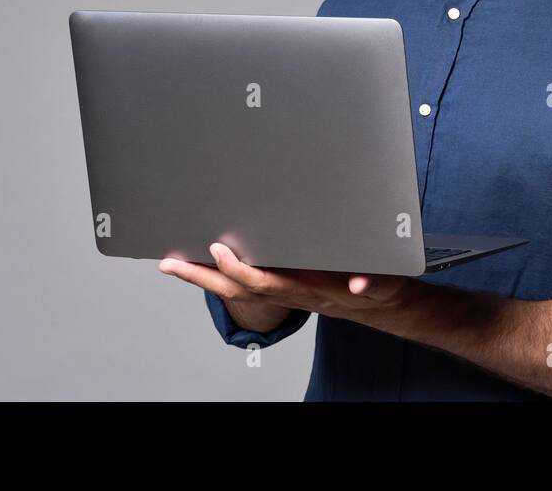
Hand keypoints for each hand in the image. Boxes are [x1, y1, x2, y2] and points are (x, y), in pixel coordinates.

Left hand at [158, 242, 419, 323]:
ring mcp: (282, 292)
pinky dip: (218, 275)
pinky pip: (242, 284)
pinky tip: (202, 263)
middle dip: (202, 277)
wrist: (378, 302)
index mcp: (306, 289)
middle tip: (171, 263)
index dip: (239, 268)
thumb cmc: (374, 287)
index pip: (264, 282)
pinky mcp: (282, 285)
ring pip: (235, 288)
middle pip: (237, 289)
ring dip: (203, 278)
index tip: (219, 250)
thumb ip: (371, 282)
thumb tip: (360, 285)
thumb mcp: (379, 283)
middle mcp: (288, 293)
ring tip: (174, 263)